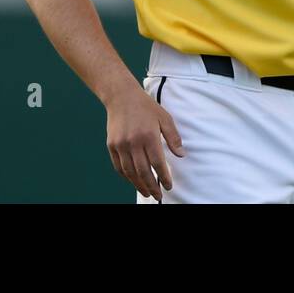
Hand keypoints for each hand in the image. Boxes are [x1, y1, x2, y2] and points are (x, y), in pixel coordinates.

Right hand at [105, 82, 185, 201]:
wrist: (121, 97)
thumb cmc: (146, 107)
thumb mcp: (165, 118)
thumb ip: (173, 137)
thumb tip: (181, 155)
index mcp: (148, 135)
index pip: (157, 163)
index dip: (163, 177)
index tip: (169, 186)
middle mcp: (133, 142)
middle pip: (143, 171)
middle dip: (152, 186)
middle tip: (158, 196)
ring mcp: (120, 145)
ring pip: (130, 172)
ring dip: (139, 185)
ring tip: (147, 193)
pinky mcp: (112, 146)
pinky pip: (119, 167)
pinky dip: (127, 177)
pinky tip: (134, 181)